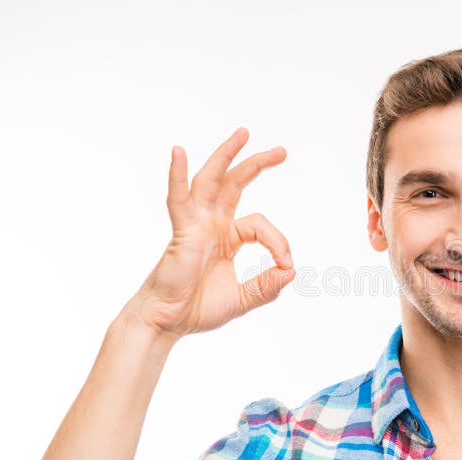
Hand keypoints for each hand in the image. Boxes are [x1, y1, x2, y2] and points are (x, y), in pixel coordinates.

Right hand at [127, 127, 294, 339]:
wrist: (168, 323)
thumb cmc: (198, 309)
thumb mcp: (243, 298)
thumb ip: (267, 286)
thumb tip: (292, 270)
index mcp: (227, 236)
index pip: (260, 225)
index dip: (279, 242)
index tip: (286, 265)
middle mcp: (212, 224)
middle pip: (235, 184)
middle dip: (257, 164)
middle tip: (282, 151)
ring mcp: (196, 224)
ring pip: (211, 181)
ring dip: (226, 155)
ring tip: (244, 134)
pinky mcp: (182, 231)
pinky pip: (179, 199)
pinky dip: (177, 176)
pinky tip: (178, 152)